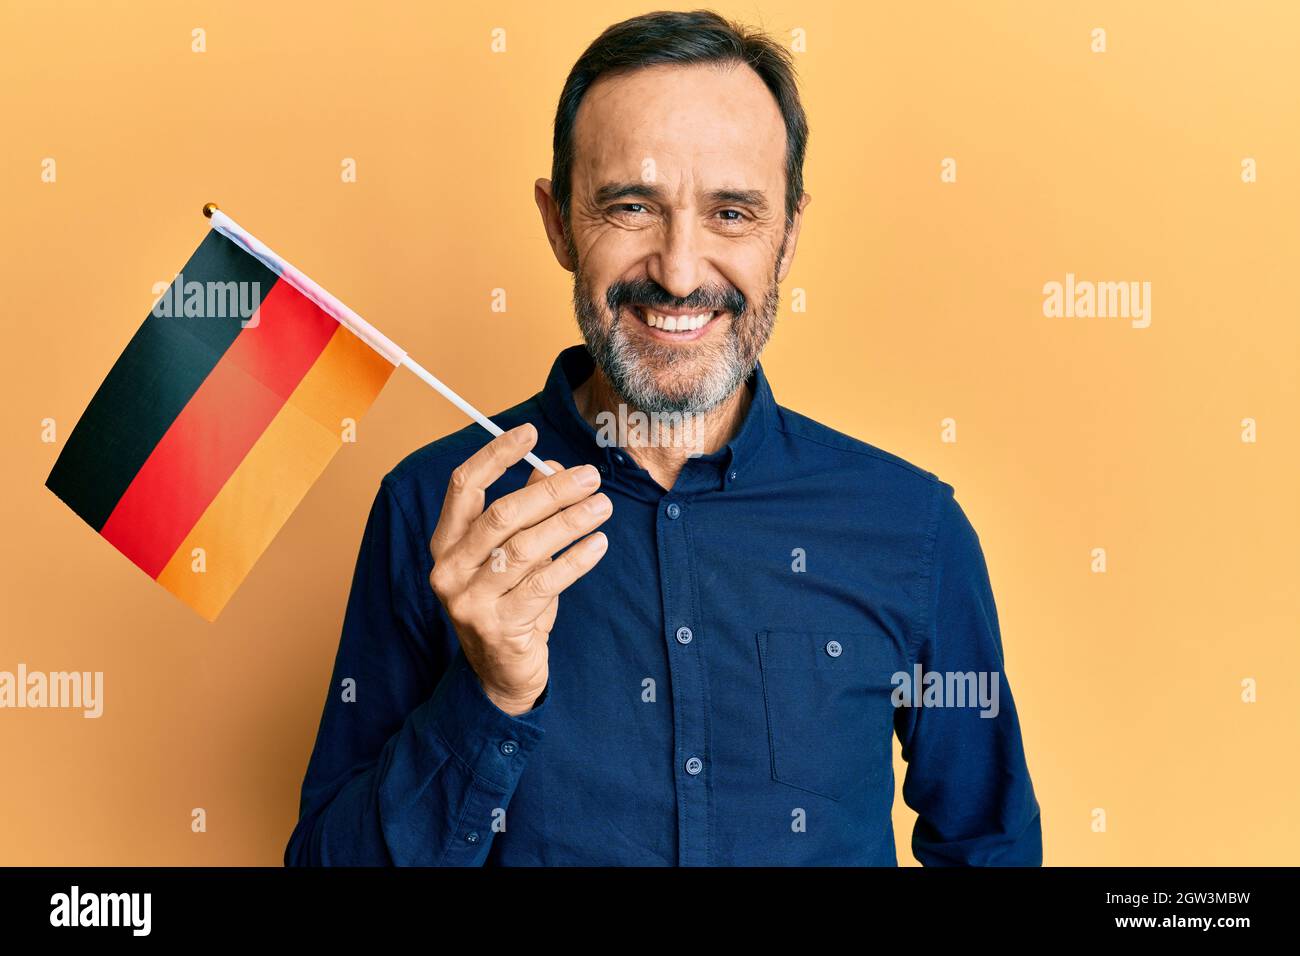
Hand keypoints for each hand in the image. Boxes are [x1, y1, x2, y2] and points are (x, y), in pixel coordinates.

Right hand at [428, 423, 611, 715]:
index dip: (496, 455)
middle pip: (501, 515)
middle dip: (550, 491)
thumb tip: (552, 466)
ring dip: (570, 522)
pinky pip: (544, 584)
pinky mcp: (499, 627)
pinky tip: (598, 544)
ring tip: (603, 507)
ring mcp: (470, 602)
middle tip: (590, 477)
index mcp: (446, 543)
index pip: (463, 486)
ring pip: (526, 549)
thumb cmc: (510, 602)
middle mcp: (449, 570)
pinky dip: (576, 560)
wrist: (500, 674)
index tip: (530, 431)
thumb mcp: (515, 554)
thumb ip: (529, 512)